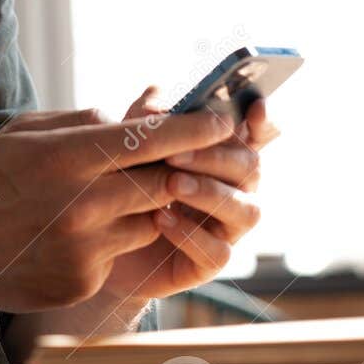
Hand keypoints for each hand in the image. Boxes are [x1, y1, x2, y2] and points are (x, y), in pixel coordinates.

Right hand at [0, 105, 236, 312]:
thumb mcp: (25, 132)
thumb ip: (84, 122)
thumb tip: (132, 120)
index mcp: (66, 157)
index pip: (148, 138)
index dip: (193, 128)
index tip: (225, 121)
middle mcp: (81, 204)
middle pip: (160, 181)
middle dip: (172, 170)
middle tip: (174, 160)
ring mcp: (84, 249)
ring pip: (149, 220)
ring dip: (141, 208)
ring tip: (98, 201)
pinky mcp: (83, 281)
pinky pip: (120, 254)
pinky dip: (109, 242)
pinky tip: (66, 237)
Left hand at [93, 85, 278, 305]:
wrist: (102, 240)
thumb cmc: (127, 183)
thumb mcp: (132, 145)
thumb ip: (146, 119)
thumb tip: (156, 100)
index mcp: (223, 155)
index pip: (255, 134)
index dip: (261, 121)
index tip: (255, 107)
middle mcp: (235, 190)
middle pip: (250, 168)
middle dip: (214, 157)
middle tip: (173, 153)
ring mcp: (227, 228)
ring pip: (245, 210)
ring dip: (210, 193)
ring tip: (171, 184)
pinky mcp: (209, 262)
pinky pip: (217, 252)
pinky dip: (191, 234)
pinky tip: (161, 219)